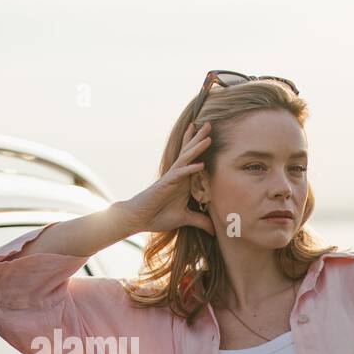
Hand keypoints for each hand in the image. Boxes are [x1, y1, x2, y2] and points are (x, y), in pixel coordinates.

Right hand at [115, 121, 216, 236]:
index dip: (199, 146)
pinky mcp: (165, 185)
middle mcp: (177, 175)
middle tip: (209, 124)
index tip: (209, 134)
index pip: (193, 159)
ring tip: (208, 136)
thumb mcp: (184, 219)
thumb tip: (214, 230)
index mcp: (182, 181)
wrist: (139, 219)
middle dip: (199, 138)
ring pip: (186, 159)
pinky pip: (179, 175)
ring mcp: (171, 178)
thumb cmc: (158, 216)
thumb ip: (200, 221)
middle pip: (189, 153)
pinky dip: (190, 169)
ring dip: (197, 148)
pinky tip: (200, 164)